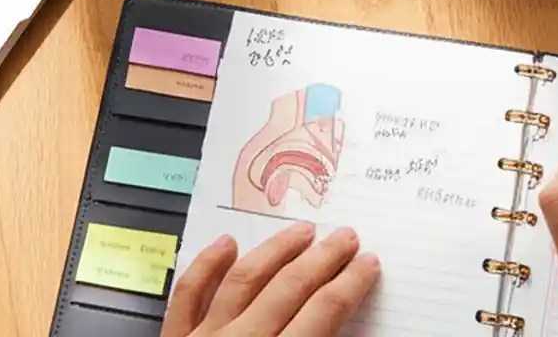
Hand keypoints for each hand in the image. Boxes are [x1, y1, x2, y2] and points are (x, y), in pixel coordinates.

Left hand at [161, 223, 379, 336]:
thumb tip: (343, 325)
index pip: (323, 313)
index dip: (351, 285)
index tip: (368, 264)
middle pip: (289, 288)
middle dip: (324, 259)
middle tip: (345, 237)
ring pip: (244, 279)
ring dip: (277, 251)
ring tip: (301, 232)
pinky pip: (189, 294)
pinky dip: (207, 265)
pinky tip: (225, 243)